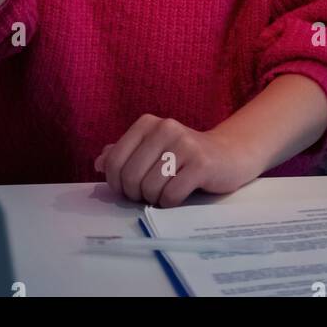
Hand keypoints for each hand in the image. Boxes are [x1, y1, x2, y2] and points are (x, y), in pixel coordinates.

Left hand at [93, 113, 257, 206]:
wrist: (228, 154)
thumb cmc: (184, 156)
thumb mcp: (152, 149)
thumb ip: (124, 153)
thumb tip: (99, 163)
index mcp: (147, 123)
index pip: (114, 161)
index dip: (116, 184)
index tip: (128, 190)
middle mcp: (164, 128)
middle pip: (131, 176)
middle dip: (136, 194)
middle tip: (148, 195)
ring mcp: (184, 144)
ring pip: (150, 188)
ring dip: (155, 199)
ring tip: (165, 192)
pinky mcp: (201, 163)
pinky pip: (171, 195)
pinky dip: (170, 203)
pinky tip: (179, 195)